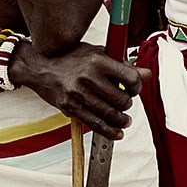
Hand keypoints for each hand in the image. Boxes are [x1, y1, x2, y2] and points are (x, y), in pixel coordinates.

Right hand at [11, 42, 143, 138]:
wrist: (40, 66)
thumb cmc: (71, 57)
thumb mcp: (97, 53)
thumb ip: (122, 64)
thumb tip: (146, 74)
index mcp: (98, 60)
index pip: (130, 78)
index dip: (136, 86)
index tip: (134, 89)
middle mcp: (88, 76)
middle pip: (121, 99)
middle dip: (128, 104)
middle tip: (126, 103)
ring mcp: (78, 93)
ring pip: (110, 114)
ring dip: (121, 120)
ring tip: (124, 120)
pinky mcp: (70, 107)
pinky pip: (95, 124)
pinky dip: (109, 131)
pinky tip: (117, 133)